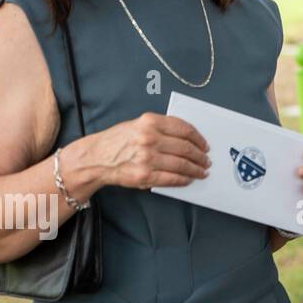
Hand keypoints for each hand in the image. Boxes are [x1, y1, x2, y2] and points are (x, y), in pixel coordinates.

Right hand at [62, 112, 209, 197]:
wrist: (95, 158)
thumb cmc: (118, 141)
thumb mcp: (138, 124)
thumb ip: (162, 127)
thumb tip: (190, 138)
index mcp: (150, 122)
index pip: (184, 129)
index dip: (199, 138)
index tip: (205, 145)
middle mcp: (149, 138)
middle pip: (186, 148)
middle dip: (200, 156)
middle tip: (206, 160)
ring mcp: (147, 158)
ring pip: (182, 164)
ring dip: (196, 169)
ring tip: (201, 171)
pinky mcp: (144, 176)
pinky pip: (172, 178)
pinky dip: (184, 180)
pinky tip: (188, 179)